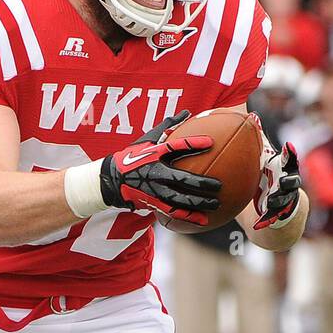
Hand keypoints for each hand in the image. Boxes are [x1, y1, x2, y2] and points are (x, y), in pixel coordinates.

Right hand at [100, 111, 220, 224]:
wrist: (113, 180)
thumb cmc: (133, 156)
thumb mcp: (147, 139)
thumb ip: (167, 126)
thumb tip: (187, 112)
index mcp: (155, 154)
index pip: (176, 147)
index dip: (193, 144)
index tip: (211, 143)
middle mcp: (156, 173)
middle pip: (182, 178)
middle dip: (201, 182)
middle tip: (219, 185)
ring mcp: (155, 190)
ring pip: (180, 198)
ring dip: (199, 202)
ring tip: (216, 203)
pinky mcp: (154, 203)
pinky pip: (174, 212)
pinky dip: (189, 217)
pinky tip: (203, 220)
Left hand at [253, 138, 304, 231]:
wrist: (276, 209)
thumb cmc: (267, 179)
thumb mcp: (262, 162)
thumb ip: (257, 145)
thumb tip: (249, 118)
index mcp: (283, 170)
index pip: (289, 160)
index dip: (290, 155)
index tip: (288, 148)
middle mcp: (288, 184)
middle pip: (292, 181)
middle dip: (289, 181)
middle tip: (284, 180)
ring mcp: (286, 200)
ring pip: (284, 200)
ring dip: (278, 201)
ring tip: (272, 201)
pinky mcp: (280, 215)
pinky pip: (272, 217)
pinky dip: (265, 220)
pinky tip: (259, 224)